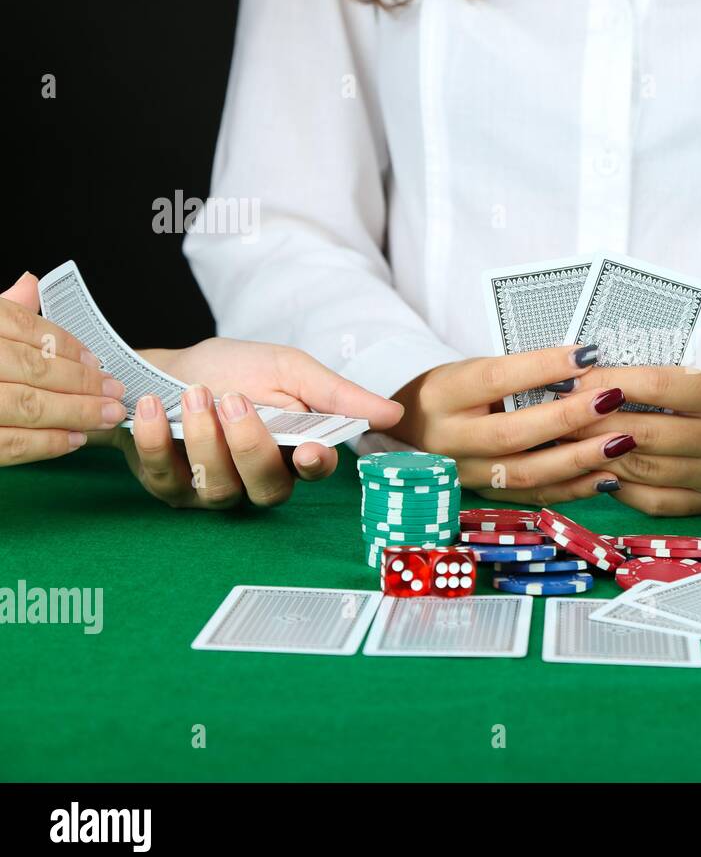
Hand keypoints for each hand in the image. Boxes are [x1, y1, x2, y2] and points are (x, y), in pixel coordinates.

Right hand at [0, 272, 126, 464]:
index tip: (96, 359)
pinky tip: (73, 440)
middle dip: (80, 383)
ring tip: (104, 416)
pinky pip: (6, 444)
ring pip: (23, 406)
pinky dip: (44, 444)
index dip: (65, 344)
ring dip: (72, 414)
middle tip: (115, 392)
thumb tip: (30, 283)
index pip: (20, 326)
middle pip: (30, 369)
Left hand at [103, 339, 403, 508]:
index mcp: (294, 453)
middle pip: (267, 489)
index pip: (314, 473)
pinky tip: (151, 407)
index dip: (314, 467)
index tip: (307, 450)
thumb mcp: (288, 369)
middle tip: (232, 400)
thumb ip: (336, 394)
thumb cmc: (234, 369)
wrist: (165, 368)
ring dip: (203, 439)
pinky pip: (164, 479)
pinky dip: (154, 441)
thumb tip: (394, 412)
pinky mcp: (168, 487)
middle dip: (249, 447)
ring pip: (218, 487)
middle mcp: (256, 479)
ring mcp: (212, 489)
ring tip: (194, 394)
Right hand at [389, 344, 637, 504]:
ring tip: (620, 441)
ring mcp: (465, 474)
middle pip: (511, 434)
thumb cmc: (456, 392)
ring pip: (524, 473)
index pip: (496, 380)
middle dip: (567, 418)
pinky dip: (573, 489)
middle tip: (611, 400)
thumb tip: (583, 366)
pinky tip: (608, 476)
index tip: (587, 356)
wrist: (414, 431)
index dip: (542, 368)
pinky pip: (533, 497)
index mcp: (443, 395)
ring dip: (578, 459)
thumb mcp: (472, 371)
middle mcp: (449, 440)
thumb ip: (518, 374)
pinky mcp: (484, 496)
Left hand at [560, 368, 700, 514]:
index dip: (611, 383)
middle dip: (593, 424)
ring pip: (645, 470)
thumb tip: (588, 379)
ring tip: (565, 444)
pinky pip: (653, 502)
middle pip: (646, 434)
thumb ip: (656, 381)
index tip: (574, 378)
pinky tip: (596, 472)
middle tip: (556, 415)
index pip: (658, 387)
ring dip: (598, 456)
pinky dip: (620, 488)